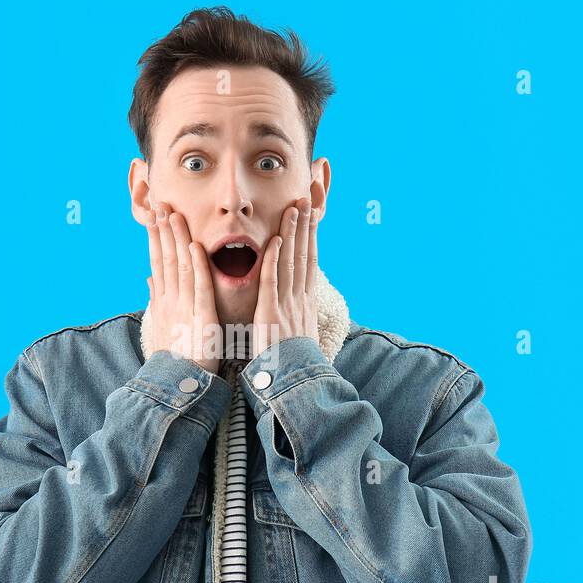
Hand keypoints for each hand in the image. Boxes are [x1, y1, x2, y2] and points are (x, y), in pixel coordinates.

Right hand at [143, 203, 220, 375]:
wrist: (178, 384)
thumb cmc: (176, 356)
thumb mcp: (164, 323)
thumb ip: (156, 297)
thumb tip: (147, 278)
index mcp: (164, 300)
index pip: (158, 261)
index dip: (156, 237)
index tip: (153, 215)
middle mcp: (170, 299)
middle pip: (164, 258)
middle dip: (162, 230)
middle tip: (159, 203)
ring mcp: (184, 306)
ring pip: (179, 266)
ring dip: (176, 239)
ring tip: (172, 214)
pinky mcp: (201, 316)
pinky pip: (199, 287)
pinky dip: (197, 266)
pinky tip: (195, 246)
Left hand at [253, 197, 318, 359]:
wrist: (294, 381)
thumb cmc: (293, 362)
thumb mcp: (298, 334)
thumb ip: (295, 316)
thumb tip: (297, 307)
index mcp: (306, 302)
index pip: (310, 262)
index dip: (311, 237)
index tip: (311, 216)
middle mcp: (300, 298)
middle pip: (305, 254)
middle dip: (306, 226)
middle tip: (307, 200)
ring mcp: (287, 303)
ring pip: (291, 261)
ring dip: (293, 233)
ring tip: (294, 208)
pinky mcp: (271, 311)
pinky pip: (273, 280)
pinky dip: (274, 258)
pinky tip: (276, 239)